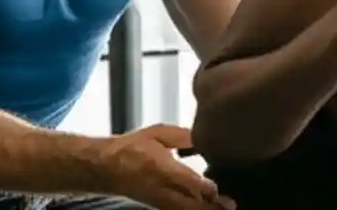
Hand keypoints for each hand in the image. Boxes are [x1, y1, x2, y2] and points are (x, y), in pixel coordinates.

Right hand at [95, 124, 234, 208]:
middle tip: (231, 204)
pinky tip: (209, 206)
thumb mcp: (157, 133)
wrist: (105, 168)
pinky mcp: (159, 207)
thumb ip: (183, 136)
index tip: (219, 187)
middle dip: (211, 206)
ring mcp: (159, 201)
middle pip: (189, 204)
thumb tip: (207, 136)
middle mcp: (161, 188)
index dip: (204, 187)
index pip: (185, 181)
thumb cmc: (132, 147)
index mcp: (160, 167)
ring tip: (226, 207)